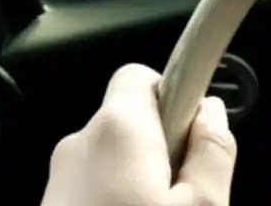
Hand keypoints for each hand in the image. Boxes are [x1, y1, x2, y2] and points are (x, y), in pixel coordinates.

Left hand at [41, 64, 237, 205]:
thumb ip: (213, 154)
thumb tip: (213, 113)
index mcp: (117, 131)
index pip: (143, 75)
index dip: (178, 95)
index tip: (199, 127)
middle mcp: (79, 145)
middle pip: (134, 122)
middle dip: (164, 149)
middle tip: (184, 194)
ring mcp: (57, 181)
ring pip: (115, 160)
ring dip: (139, 181)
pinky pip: (93, 188)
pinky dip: (116, 200)